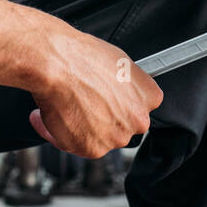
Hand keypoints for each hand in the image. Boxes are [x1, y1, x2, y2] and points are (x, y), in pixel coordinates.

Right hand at [28, 29, 163, 157]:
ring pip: (102, 138)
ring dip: (87, 128)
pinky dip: (65, 135)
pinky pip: (78, 146)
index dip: (122, 102)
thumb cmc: (83, 57)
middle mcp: (137, 120)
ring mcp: (116, 137)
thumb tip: (121, 88)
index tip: (111, 98)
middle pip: (123, 124)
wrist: (56, 65)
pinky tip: (58, 114)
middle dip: (107, 117)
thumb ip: (128, 83)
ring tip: (70, 106)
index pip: (141, 106)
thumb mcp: (119, 60)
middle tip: (87, 101)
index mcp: (149, 97)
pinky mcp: (92, 149)